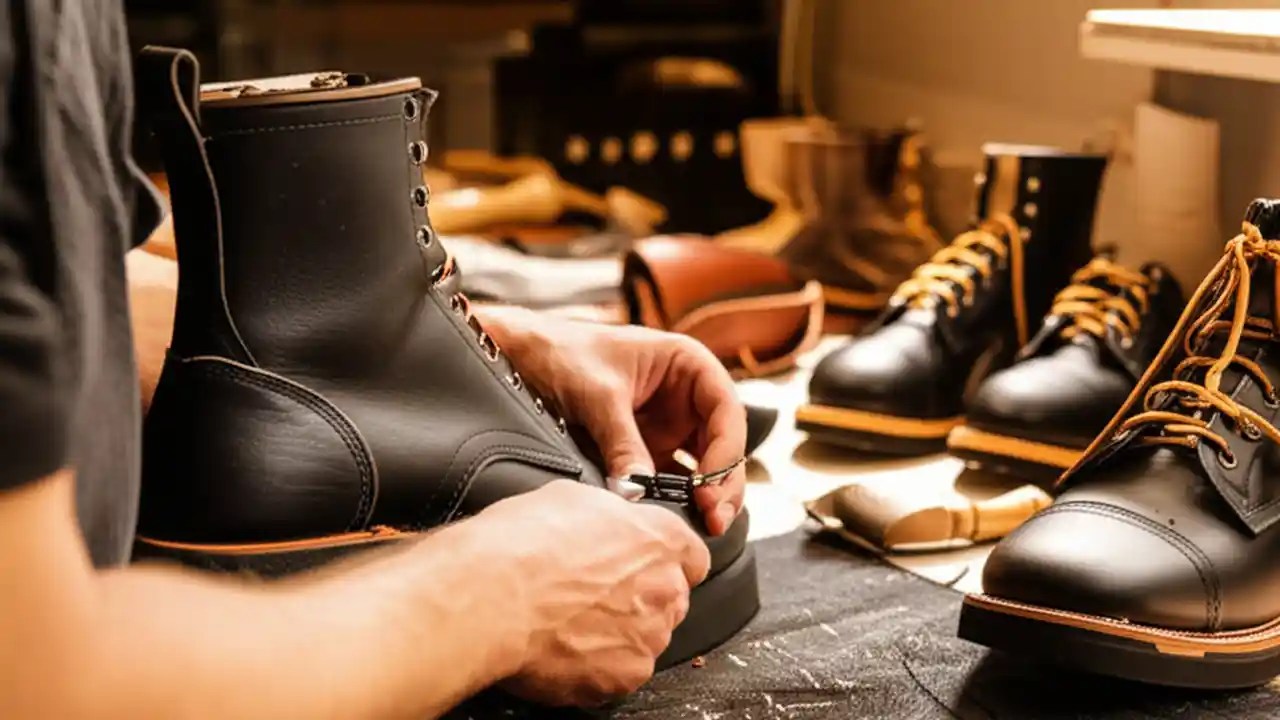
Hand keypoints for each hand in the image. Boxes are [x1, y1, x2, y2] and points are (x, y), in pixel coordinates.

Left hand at [478, 307, 747, 534]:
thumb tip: (638, 490)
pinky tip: (670, 520)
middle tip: (713, 518)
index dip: (725, 452)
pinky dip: (674, 500)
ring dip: (705, 497)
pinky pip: (669, 478)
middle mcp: (684, 396)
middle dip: (722, 482)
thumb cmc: (560, 353)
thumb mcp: (596, 395)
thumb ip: (621, 442)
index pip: (726, 411)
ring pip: (702, 467)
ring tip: (702, 527)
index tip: (708, 487)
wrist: (517, 357)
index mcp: (686, 364)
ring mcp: (666, 426)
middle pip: (722, 445)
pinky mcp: (645, 450)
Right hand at [483, 480, 709, 705]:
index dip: (663, 560)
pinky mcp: (623, 677)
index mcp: (659, 539)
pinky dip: (595, 666)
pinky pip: (618, 673)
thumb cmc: (520, 544)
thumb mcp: (569, 498)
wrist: (490, 596)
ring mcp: (647, 637)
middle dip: (639, 598)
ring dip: (617, 633)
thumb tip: (602, 522)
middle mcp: (664, 588)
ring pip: (644, 638)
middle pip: (668, 599)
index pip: (691, 555)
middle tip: (591, 594)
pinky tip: (561, 647)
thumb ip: (605, 515)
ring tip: (568, 623)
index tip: (643, 564)